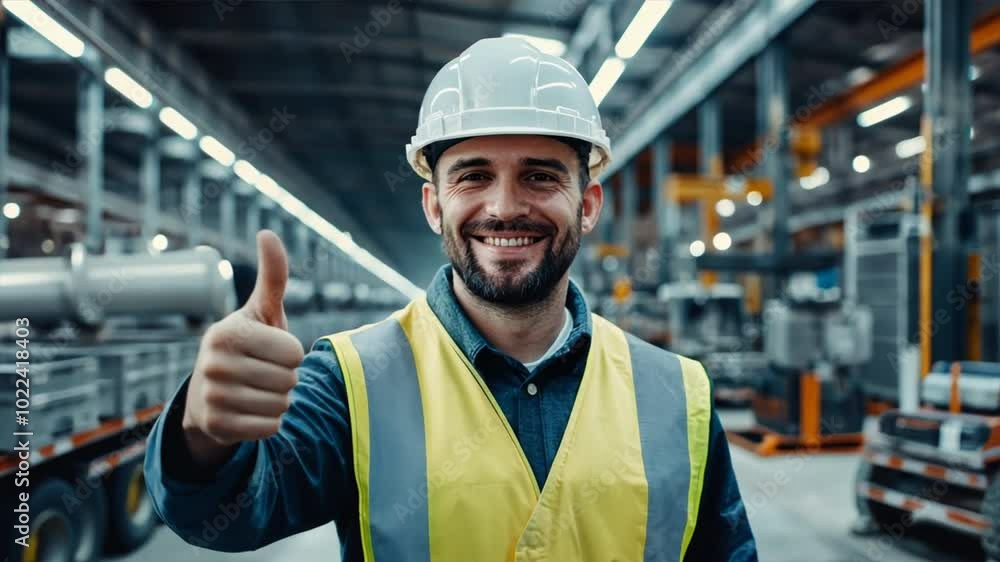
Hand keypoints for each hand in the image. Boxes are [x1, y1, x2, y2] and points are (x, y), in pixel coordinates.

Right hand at [181, 230, 304, 465]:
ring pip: (281, 405)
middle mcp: (213, 364)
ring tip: (258, 391)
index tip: (272, 350)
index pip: (294, 352)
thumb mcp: (262, 310)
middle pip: (289, 380)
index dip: (292, 353)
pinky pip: (270, 428)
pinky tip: (251, 412)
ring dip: (280, 400)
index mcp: (226, 332)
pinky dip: (270, 422)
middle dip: (287, 378)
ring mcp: (212, 397)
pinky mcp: (216, 427)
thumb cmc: (249, 345)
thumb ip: (273, 276)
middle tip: (265, 373)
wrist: (210, 394)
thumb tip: (267, 233)